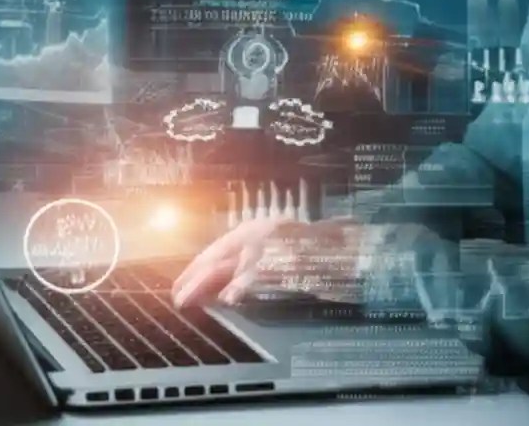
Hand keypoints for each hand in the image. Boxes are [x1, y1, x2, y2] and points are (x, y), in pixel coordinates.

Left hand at [172, 217, 363, 307]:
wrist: (351, 247)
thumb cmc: (316, 252)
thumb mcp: (279, 251)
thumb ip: (253, 263)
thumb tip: (220, 285)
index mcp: (258, 228)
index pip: (218, 249)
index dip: (196, 268)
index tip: (180, 283)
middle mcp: (260, 232)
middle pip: (217, 257)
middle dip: (193, 277)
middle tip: (176, 297)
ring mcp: (273, 243)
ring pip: (229, 265)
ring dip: (204, 284)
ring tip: (187, 301)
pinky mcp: (286, 258)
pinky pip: (258, 274)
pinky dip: (242, 286)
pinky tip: (228, 298)